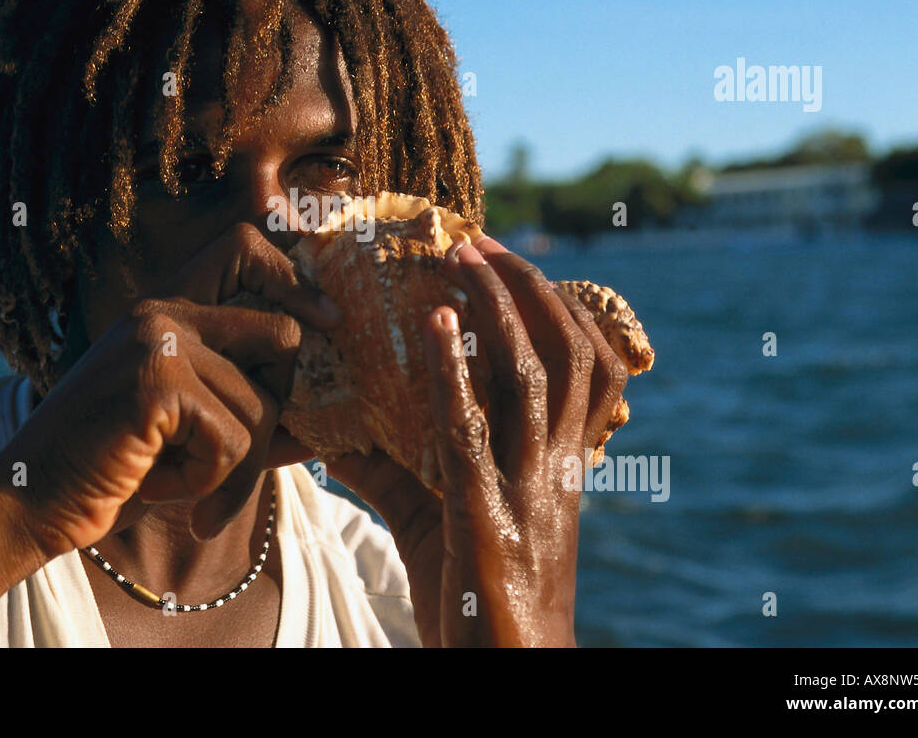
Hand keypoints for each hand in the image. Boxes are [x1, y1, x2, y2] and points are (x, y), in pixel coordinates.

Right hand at [0, 223, 339, 559]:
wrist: (26, 502)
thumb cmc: (108, 467)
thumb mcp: (178, 424)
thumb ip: (234, 402)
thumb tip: (318, 417)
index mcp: (164, 307)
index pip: (246, 246)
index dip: (293, 278)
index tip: (324, 319)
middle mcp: (162, 310)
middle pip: (283, 336)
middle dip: (276, 410)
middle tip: (229, 461)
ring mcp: (158, 340)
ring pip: (263, 406)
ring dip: (232, 466)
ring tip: (176, 478)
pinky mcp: (156, 382)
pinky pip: (233, 441)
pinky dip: (206, 482)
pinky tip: (157, 483)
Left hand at [329, 236, 627, 646]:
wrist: (512, 674)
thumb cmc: (480, 603)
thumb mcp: (437, 524)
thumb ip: (391, 472)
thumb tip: (330, 428)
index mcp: (561, 467)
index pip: (587, 369)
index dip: (557, 309)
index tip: (511, 265)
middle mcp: (557, 469)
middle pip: (567, 353)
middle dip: (527, 288)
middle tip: (477, 243)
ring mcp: (527, 489)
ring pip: (532, 375)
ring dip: (498, 307)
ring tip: (461, 260)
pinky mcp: (485, 516)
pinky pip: (474, 428)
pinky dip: (456, 369)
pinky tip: (433, 326)